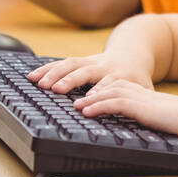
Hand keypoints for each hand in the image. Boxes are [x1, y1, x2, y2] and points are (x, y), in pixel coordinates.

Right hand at [28, 51, 153, 93]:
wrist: (133, 54)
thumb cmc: (138, 80)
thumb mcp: (144, 91)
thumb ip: (141, 105)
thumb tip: (145, 123)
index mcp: (121, 76)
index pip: (108, 84)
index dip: (98, 92)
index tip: (87, 102)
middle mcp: (104, 67)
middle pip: (87, 71)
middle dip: (71, 80)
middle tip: (57, 90)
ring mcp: (91, 61)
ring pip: (72, 64)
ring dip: (54, 73)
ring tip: (40, 84)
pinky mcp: (81, 60)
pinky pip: (62, 62)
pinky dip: (47, 68)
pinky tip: (32, 76)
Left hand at [72, 79, 177, 145]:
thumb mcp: (175, 125)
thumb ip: (162, 126)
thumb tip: (159, 135)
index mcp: (152, 98)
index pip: (123, 89)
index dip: (105, 91)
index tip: (91, 97)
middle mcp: (146, 95)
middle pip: (112, 86)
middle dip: (92, 92)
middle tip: (76, 100)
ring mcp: (145, 100)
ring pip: (110, 93)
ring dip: (90, 99)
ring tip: (75, 106)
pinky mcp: (145, 109)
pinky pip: (115, 104)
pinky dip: (98, 107)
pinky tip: (86, 112)